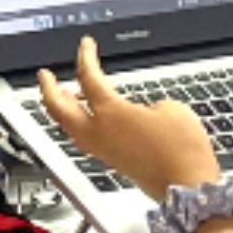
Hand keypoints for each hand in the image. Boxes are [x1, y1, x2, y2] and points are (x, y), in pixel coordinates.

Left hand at [39, 36, 219, 193]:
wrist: (187, 187)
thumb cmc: (182, 151)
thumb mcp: (171, 109)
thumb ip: (147, 104)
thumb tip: (140, 112)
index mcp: (110, 113)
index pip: (88, 77)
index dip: (85, 57)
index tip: (85, 45)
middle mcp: (99, 133)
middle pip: (59, 108)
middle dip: (48, 89)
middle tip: (45, 76)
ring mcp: (103, 150)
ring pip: (68, 127)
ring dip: (61, 109)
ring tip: (61, 96)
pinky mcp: (113, 162)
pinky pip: (84, 139)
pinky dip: (78, 125)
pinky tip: (88, 120)